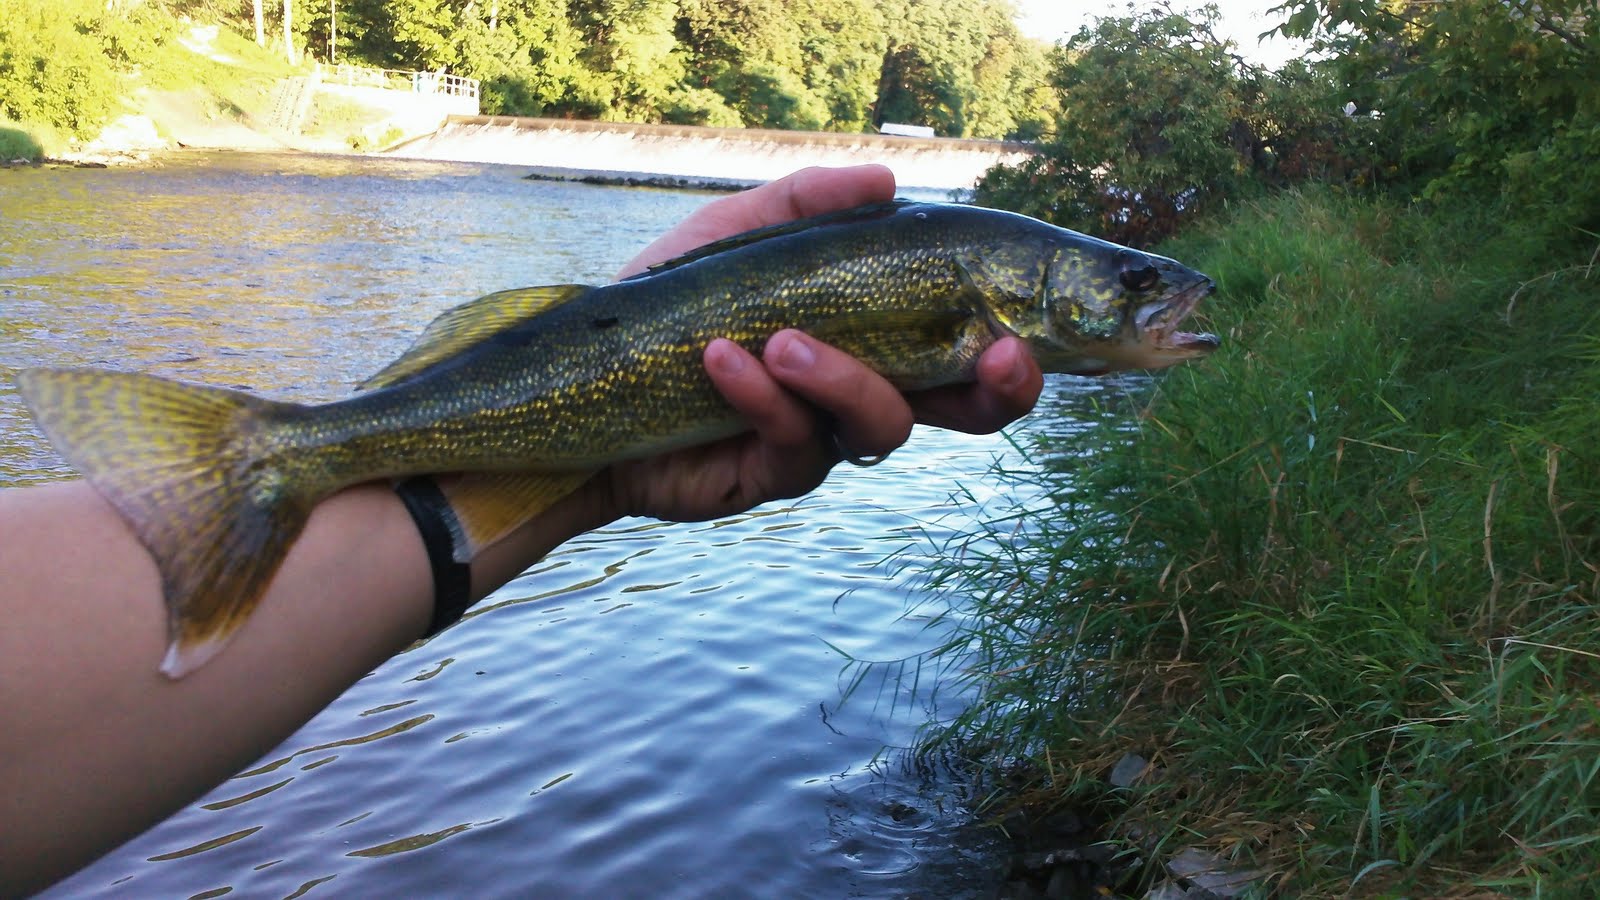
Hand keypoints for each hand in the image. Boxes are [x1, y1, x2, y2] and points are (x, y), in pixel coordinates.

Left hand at [593, 166, 1043, 523]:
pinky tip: (722, 360)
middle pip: (967, 411)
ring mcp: (822, 440)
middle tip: (998, 357)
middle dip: (996, 390)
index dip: (1012, 350)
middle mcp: (862, 395)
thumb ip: (808, 202)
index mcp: (875, 338)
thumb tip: (886, 181)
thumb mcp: (738, 233)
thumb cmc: (671, 304)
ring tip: (780, 342)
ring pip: (884, 425)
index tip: (1023, 330)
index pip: (969, 349)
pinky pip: (795, 441)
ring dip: (844, 376)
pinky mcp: (770, 476)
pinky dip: (762, 395)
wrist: (583, 379)